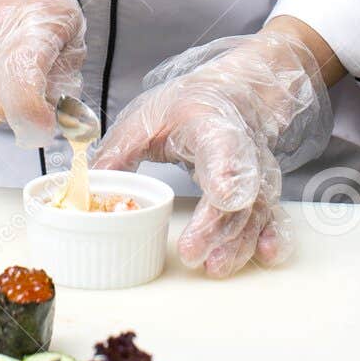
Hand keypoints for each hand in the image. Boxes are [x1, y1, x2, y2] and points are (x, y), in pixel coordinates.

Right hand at [0, 0, 87, 147]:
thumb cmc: (36, 0)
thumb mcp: (70, 29)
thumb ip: (68, 78)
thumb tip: (61, 120)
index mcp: (29, 28)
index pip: (20, 88)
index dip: (32, 118)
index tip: (42, 125)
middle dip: (17, 110)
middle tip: (27, 85)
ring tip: (3, 72)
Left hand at [94, 30, 332, 277]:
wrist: (235, 93)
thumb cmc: (188, 106)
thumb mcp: (146, 117)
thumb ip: (119, 152)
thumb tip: (85, 186)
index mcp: (213, 127)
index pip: (225, 149)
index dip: (226, 173)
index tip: (221, 194)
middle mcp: (243, 152)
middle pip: (238, 193)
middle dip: (218, 227)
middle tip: (192, 253)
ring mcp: (258, 173)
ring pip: (255, 211)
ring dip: (239, 242)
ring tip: (216, 266)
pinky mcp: (263, 191)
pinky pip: (274, 216)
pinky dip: (274, 237)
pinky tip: (267, 256)